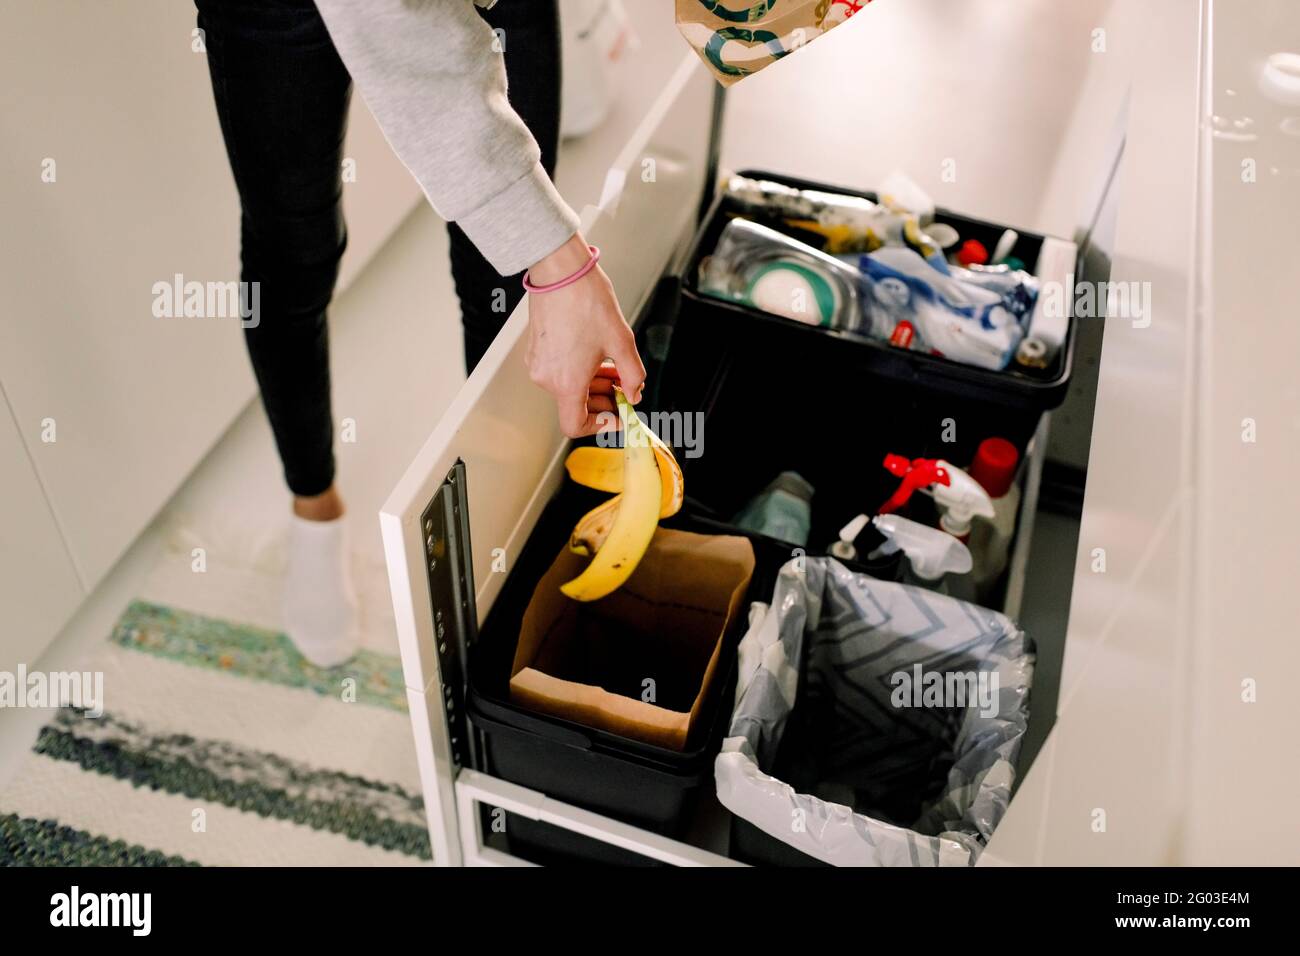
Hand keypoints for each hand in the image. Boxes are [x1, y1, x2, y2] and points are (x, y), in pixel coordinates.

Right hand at [524, 233, 646, 437]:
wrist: (560, 271)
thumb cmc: (586, 301)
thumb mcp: (621, 341)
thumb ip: (632, 375)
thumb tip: (635, 394)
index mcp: (566, 382)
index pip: (575, 426)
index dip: (599, 426)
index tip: (617, 415)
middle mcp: (547, 378)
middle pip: (575, 405)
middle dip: (602, 400)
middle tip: (623, 387)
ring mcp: (538, 364)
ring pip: (568, 387)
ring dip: (592, 383)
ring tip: (614, 367)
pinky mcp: (536, 351)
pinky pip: (558, 372)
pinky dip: (579, 371)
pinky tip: (596, 354)